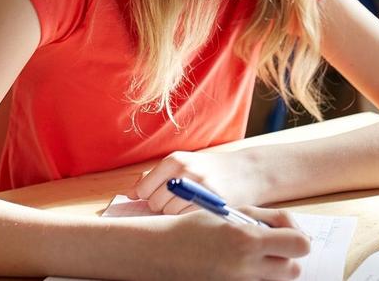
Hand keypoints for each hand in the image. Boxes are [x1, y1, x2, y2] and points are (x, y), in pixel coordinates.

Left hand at [129, 150, 265, 213]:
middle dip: (159, 206)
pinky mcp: (209, 203)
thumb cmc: (213, 169)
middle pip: (154, 202)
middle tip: (174, 200)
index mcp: (175, 160)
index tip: (153, 196)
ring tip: (187, 204)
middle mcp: (185, 172)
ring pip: (168, 212)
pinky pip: (184, 218)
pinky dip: (186, 217)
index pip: (144, 188)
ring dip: (173, 213)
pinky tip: (195, 209)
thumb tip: (130, 192)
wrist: (248, 172)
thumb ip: (157, 175)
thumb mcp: (185, 163)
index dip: (145, 196)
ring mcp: (198, 188)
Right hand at [156, 207, 310, 280]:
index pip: (300, 245)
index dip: (297, 237)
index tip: (286, 234)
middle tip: (268, 248)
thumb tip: (292, 231)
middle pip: (293, 270)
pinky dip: (253, 278)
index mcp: (247, 240)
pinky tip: (235, 267)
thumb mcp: (230, 215)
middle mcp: (245, 267)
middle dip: (286, 257)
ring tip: (249, 257)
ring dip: (270, 270)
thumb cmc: (192, 229)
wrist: (158, 252)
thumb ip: (264, 220)